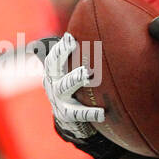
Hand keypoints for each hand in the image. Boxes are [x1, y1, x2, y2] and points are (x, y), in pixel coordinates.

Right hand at [31, 33, 126, 158]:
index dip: (60, 48)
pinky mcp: (67, 116)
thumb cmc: (76, 91)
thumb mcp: (74, 75)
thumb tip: (105, 37)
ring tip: (87, 74)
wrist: (71, 121)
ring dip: (74, 79)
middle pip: (54, 68)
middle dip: (63, 55)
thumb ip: (83, 60)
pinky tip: (103, 113)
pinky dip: (89, 113)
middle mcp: (53, 84)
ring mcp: (59, 100)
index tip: (70, 38)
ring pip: (63, 88)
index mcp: (54, 73)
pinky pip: (78, 114)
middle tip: (79, 50)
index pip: (53, 57)